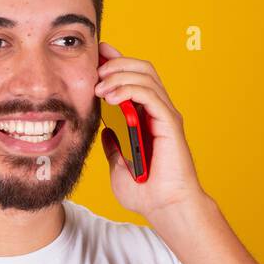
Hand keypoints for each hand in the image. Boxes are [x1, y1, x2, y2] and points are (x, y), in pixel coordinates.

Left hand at [94, 41, 206, 220]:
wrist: (164, 208)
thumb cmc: (146, 193)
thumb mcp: (118, 167)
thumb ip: (113, 147)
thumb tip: (104, 132)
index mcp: (146, 118)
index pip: (133, 79)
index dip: (115, 62)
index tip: (95, 55)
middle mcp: (158, 112)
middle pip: (141, 68)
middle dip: (116, 62)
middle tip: (94, 68)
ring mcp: (165, 115)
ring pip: (145, 76)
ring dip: (119, 74)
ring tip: (99, 86)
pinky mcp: (169, 123)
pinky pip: (150, 95)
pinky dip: (130, 89)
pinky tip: (110, 97)